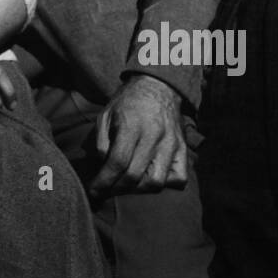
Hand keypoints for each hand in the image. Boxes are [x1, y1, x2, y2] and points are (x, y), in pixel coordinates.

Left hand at [88, 74, 187, 199]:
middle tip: (106, 190)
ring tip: (127, 186)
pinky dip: (165, 184)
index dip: (104, 181)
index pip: (118, 162)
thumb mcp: (106, 113)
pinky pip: (179, 178)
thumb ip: (102, 141)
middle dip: (116, 189)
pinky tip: (151, 178)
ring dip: (139, 190)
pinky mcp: (183, 149)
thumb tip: (103, 166)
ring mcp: (171, 144)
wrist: (158, 87)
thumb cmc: (128, 102)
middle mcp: (154, 136)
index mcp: (132, 125)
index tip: (94, 190)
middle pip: (135, 176)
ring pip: (157, 182)